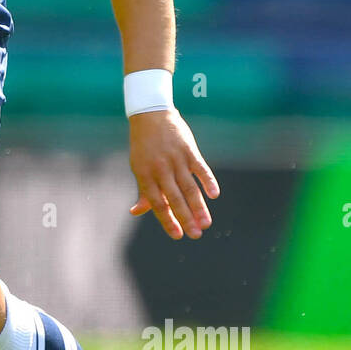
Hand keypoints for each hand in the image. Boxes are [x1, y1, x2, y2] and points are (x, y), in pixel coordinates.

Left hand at [128, 108, 219, 239]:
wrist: (151, 115)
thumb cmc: (143, 146)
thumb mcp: (138, 167)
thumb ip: (143, 191)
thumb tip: (136, 212)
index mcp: (145, 175)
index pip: (157, 203)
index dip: (168, 220)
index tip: (177, 235)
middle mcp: (160, 169)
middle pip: (175, 198)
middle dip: (186, 218)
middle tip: (196, 235)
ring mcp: (176, 159)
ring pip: (189, 187)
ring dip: (199, 206)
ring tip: (206, 223)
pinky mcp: (189, 150)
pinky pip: (200, 168)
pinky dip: (208, 181)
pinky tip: (214, 195)